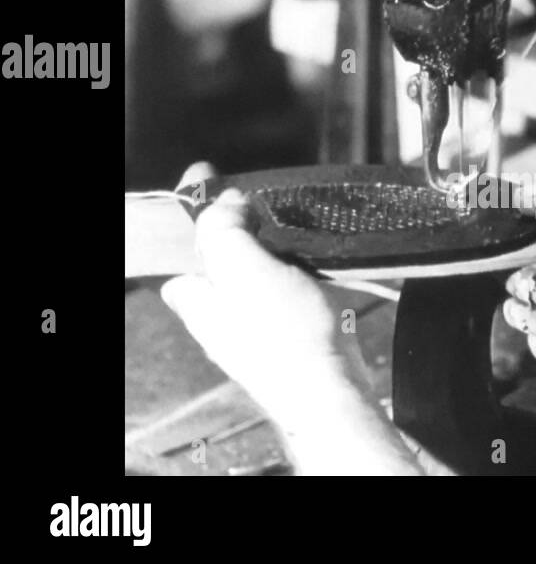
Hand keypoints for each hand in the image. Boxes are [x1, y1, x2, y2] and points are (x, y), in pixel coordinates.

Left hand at [160, 163, 425, 473]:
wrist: (327, 389)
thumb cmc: (283, 333)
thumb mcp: (243, 267)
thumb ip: (222, 229)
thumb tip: (223, 203)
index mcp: (194, 295)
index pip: (180, 240)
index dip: (194, 205)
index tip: (211, 174)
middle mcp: (214, 313)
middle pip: (218, 252)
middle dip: (239, 226)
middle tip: (263, 207)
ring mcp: (247, 326)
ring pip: (251, 271)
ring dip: (271, 249)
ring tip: (293, 235)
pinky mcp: (280, 335)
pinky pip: (278, 292)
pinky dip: (292, 274)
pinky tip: (312, 270)